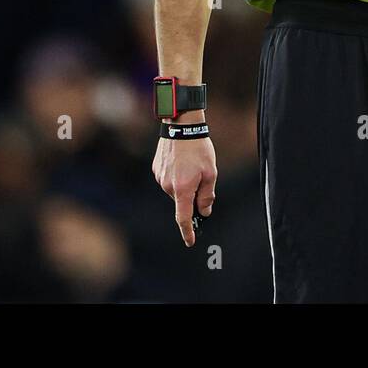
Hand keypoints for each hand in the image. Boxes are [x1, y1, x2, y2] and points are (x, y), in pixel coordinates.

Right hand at [152, 114, 217, 246]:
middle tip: (201, 178)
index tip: (190, 241)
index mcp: (183, 189)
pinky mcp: (156, 169)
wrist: (181, 126)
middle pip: (182, 201)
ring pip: (175, 190)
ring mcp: (160, 178)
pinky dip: (176, 176)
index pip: (184, 218)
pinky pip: (168, 179)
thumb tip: (204, 212)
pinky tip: (182, 161)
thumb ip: (207, 195)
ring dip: (184, 184)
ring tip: (190, 164)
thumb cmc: (198, 149)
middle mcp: (168, 186)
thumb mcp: (210, 173)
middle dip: (192, 195)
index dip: (188, 231)